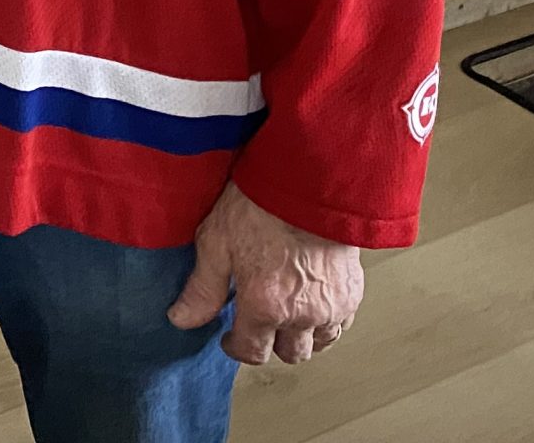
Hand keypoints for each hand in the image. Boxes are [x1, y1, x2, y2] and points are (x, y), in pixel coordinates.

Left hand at [165, 182, 361, 365]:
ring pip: (319, 344)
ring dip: (302, 336)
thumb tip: (181, 319)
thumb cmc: (260, 204)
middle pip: (290, 354)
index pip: (252, 351)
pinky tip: (312, 303)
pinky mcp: (352, 291)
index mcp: (265, 306)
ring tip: (286, 315)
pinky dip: (327, 322)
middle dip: (270, 344)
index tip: (230, 337)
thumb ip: (202, 289)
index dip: (236, 347)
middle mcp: (301, 314)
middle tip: (258, 324)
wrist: (307, 179)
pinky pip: (342, 324)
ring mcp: (331, 305)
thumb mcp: (216, 242)